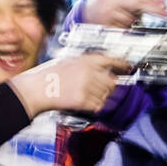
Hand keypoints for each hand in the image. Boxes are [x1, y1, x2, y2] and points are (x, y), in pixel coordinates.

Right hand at [7, 53, 130, 117]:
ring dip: (101, 96)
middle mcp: (89, 72)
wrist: (37, 88)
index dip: (122, 64)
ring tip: (88, 94)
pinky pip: (98, 105)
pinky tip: (85, 101)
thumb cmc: (50, 75)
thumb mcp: (70, 61)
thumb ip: (87, 64)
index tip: (128, 67)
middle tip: (102, 87)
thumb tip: (103, 68)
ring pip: (106, 94)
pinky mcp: (83, 100)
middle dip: (110, 85)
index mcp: (86, 60)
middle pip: (112, 81)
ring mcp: (87, 86)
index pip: (112, 60)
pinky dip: (95, 105)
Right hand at [83, 0, 166, 28]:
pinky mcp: (106, 22)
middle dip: (152, 8)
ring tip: (135, 16)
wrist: (88, 7)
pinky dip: (127, 26)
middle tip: (165, 13)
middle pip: (137, 3)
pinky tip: (127, 23)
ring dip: (137, 18)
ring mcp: (109, 10)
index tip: (163, 3)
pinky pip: (122, 26)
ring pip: (131, 17)